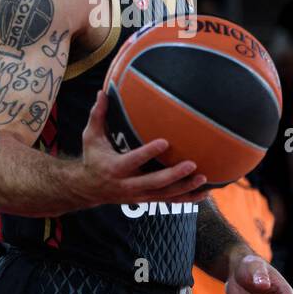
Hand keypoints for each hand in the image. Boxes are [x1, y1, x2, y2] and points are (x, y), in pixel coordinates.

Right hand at [75, 90, 208, 207]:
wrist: (89, 189)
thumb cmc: (93, 158)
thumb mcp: (90, 138)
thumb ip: (97, 116)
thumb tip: (102, 92)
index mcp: (115, 168)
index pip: (134, 160)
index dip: (149, 152)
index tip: (165, 141)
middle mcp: (128, 185)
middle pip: (154, 182)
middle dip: (174, 175)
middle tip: (192, 164)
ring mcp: (139, 195)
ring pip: (164, 195)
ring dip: (185, 188)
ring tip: (203, 179)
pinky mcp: (147, 199)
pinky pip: (169, 201)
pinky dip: (187, 198)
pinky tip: (204, 192)